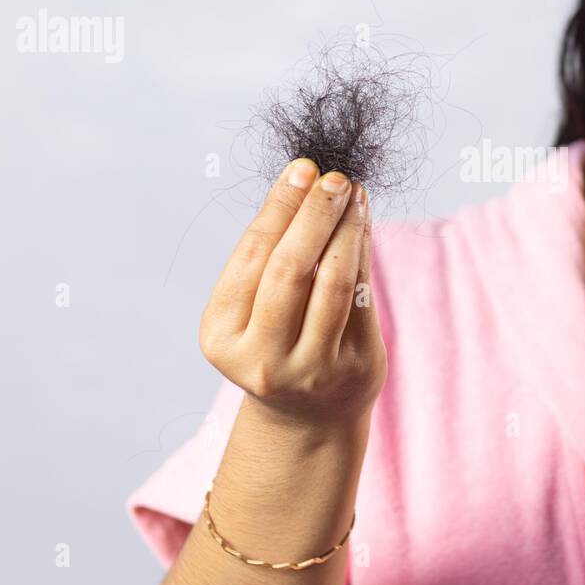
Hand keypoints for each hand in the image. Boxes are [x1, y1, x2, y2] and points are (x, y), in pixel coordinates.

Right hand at [198, 159, 386, 430]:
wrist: (307, 416)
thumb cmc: (274, 339)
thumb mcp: (251, 307)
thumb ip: (270, 254)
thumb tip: (305, 182)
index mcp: (221, 336)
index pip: (252, 257)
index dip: (279, 208)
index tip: (302, 168)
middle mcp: (262, 358)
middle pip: (291, 270)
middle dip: (314, 215)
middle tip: (334, 176)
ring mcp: (312, 368)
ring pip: (333, 282)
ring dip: (346, 229)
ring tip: (353, 193)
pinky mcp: (355, 366)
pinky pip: (361, 296)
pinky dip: (363, 252)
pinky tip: (362, 223)